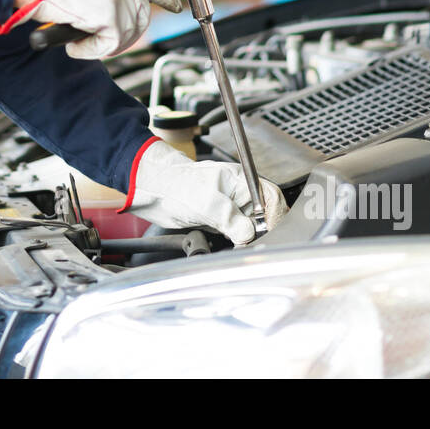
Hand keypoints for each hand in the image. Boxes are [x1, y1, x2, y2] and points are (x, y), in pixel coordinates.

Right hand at [5, 0, 182, 57]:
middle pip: (139, 20)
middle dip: (121, 35)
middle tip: (95, 39)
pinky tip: (74, 43)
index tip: (176, 6)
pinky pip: (109, 47)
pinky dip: (89, 50)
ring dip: (99, 44)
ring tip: (76, 37)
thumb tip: (103, 8)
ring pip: (125, 37)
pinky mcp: (111, 16)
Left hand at [123, 141, 285, 244]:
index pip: (273, 199)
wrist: (154, 190)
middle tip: (252, 244)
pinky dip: (237, 244)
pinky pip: (238, 236)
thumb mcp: (204, 200)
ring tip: (239, 246)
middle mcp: (241, 195)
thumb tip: (248, 234)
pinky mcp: (223, 222)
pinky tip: (230, 247)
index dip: (275, 217)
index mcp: (242, 182)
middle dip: (263, 232)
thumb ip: (228, 217)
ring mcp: (232, 209)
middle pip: (266, 216)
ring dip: (249, 240)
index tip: (269, 234)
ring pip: (253, 229)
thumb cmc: (175, 184)